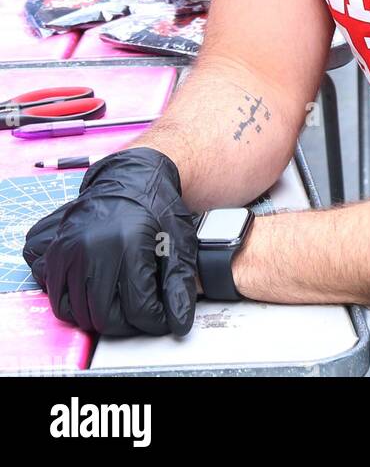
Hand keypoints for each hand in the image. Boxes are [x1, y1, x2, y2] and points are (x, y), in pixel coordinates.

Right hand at [22, 147, 198, 336]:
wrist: (132, 178)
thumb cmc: (157, 206)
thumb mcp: (179, 241)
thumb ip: (179, 284)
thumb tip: (179, 322)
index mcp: (128, 244)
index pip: (138, 309)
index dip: (154, 319)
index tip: (161, 315)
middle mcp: (94, 248)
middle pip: (105, 317)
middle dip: (128, 323)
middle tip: (141, 311)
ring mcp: (71, 251)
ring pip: (81, 313)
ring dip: (102, 317)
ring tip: (122, 302)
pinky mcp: (58, 253)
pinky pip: (60, 300)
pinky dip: (78, 307)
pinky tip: (98, 296)